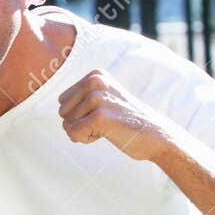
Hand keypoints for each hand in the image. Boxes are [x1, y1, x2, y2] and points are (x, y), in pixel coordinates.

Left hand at [57, 70, 175, 161]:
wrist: (157, 136)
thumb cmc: (127, 121)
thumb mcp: (104, 99)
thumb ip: (82, 97)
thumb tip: (58, 102)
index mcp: (95, 75)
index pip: (62, 101)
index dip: (79, 114)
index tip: (103, 114)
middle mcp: (95, 81)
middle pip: (62, 112)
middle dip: (79, 123)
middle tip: (105, 123)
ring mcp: (97, 98)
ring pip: (66, 124)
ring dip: (85, 132)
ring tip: (109, 127)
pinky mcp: (99, 116)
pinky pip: (73, 133)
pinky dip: (86, 139)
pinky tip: (107, 134)